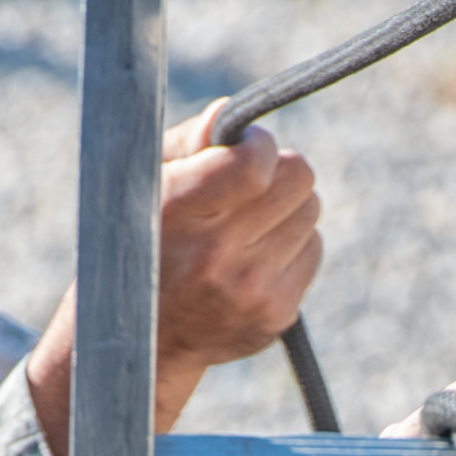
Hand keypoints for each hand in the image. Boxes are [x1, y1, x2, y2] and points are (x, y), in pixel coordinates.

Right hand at [153, 105, 320, 413]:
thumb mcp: (145, 183)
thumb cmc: (144, 240)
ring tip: (250, 221)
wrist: (143, 338)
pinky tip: (257, 254)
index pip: (255, 165)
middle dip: (280, 170)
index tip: (247, 146)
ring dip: (286, 207)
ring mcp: (250, 290)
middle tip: (255, 181)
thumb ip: (189, 142)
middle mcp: (215, 256)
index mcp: (178, 213)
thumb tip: (233, 117)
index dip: (260, 145)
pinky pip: (312, 249)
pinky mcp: (274, 315)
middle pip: (298, 179)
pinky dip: (292, 243)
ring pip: (310, 212)